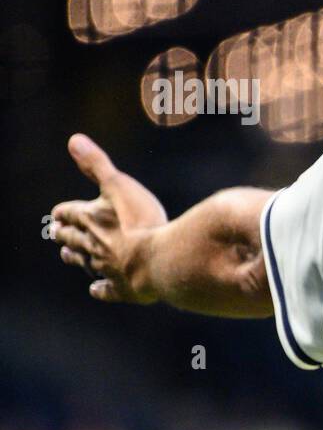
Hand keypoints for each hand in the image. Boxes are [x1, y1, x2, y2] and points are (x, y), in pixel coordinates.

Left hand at [51, 134, 167, 302]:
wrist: (158, 260)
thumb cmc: (140, 221)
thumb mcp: (119, 185)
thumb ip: (97, 165)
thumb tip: (74, 140)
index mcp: (89, 220)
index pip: (68, 213)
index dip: (63, 211)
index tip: (59, 212)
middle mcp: (91, 245)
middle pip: (70, 239)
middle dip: (63, 234)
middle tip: (56, 232)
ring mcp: (105, 268)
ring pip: (83, 263)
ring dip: (74, 258)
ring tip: (67, 255)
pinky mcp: (121, 288)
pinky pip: (105, 289)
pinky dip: (99, 288)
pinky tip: (96, 288)